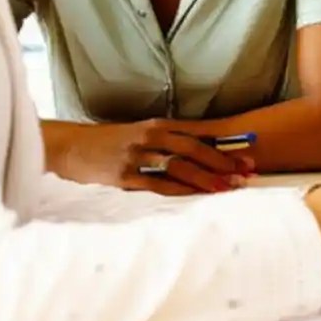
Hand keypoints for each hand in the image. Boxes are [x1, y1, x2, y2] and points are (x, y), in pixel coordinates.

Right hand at [44, 119, 251, 195]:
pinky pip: (157, 183)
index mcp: (158, 125)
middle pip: (194, 148)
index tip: (250, 149)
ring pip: (179, 166)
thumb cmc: (111, 142)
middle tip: (246, 172)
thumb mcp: (141, 133)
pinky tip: (195, 195)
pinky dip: (179, 189)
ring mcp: (137, 155)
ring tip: (227, 187)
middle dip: (223, 161)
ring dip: (206, 178)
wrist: (70, 146)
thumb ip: (170, 140)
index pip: (199, 132)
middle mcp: (151, 137)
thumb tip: (206, 149)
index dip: (226, 141)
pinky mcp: (124, 175)